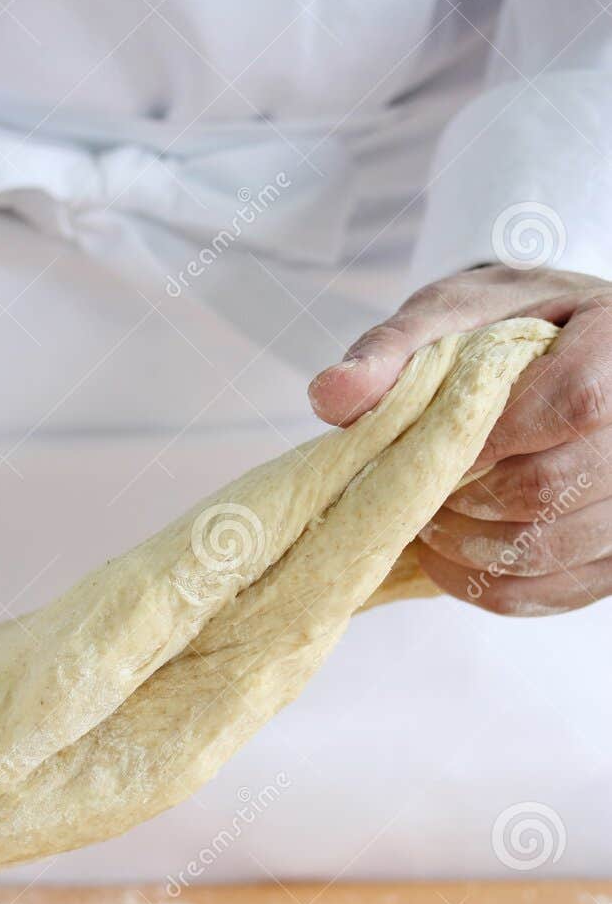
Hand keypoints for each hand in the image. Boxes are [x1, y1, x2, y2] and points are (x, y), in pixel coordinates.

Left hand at [308, 266, 611, 614]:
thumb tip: (332, 397)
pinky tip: (452, 558)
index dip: (485, 439)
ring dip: (468, 549)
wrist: (562, 353)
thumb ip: (397, 348)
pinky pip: (558, 591)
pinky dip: (491, 587)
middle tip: (417, 491)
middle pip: (550, 488)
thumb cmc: (508, 329)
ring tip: (430, 522)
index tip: (432, 447)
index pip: (571, 402)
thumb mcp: (456, 312)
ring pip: (552, 549)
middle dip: (461, 500)